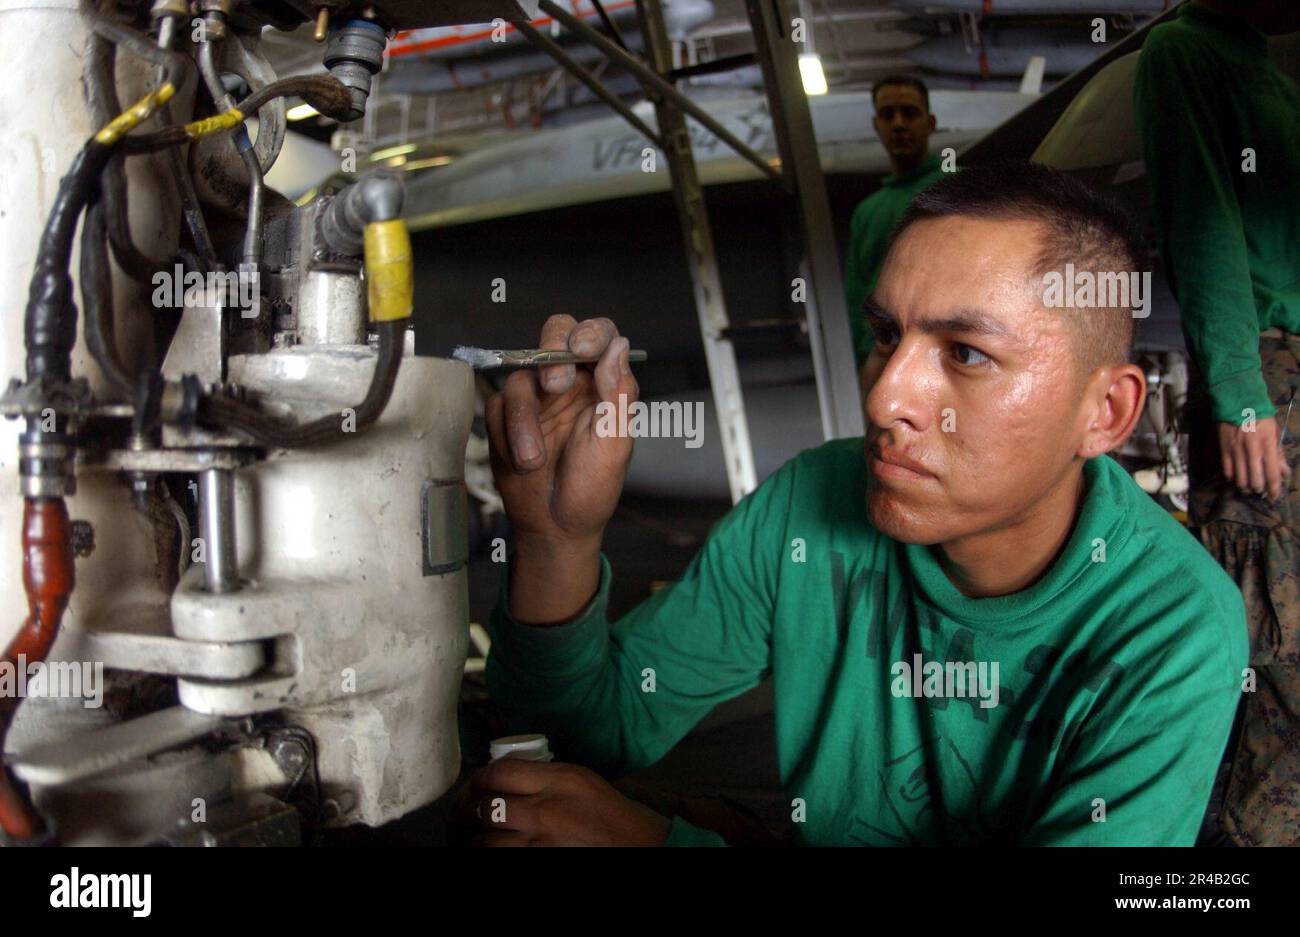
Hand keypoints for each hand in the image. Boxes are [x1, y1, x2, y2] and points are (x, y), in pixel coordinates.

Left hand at [466, 759, 671, 845]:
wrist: (639, 847)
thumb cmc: (611, 813)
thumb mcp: (581, 779)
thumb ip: (544, 776)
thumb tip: (503, 778)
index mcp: (558, 779)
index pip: (499, 772)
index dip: (477, 779)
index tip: (473, 785)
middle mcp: (546, 810)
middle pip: (485, 807)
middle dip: (466, 810)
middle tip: (461, 813)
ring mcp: (541, 843)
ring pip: (485, 842)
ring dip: (473, 839)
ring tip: (471, 836)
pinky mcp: (540, 864)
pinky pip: (500, 860)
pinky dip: (488, 854)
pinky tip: (487, 850)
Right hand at [485, 315, 637, 547]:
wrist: (553, 529)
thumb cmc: (592, 491)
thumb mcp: (614, 445)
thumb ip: (618, 394)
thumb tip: (619, 347)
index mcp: (602, 386)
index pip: (598, 338)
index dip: (589, 334)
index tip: (582, 350)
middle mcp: (569, 385)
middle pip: (553, 336)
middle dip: (550, 357)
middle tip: (554, 387)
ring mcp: (536, 400)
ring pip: (519, 379)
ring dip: (523, 421)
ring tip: (533, 459)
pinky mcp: (506, 418)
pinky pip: (496, 407)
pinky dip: (505, 436)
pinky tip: (520, 462)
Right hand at [1217, 417, 1291, 500]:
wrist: (1236, 401)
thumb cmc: (1260, 415)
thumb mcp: (1274, 432)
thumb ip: (1279, 453)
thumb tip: (1284, 472)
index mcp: (1267, 445)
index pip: (1272, 474)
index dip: (1274, 489)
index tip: (1274, 496)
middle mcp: (1252, 451)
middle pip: (1255, 480)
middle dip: (1259, 490)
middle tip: (1261, 491)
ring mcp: (1236, 451)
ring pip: (1240, 479)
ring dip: (1246, 487)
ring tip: (1249, 488)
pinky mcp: (1224, 450)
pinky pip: (1228, 471)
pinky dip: (1233, 479)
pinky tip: (1237, 479)